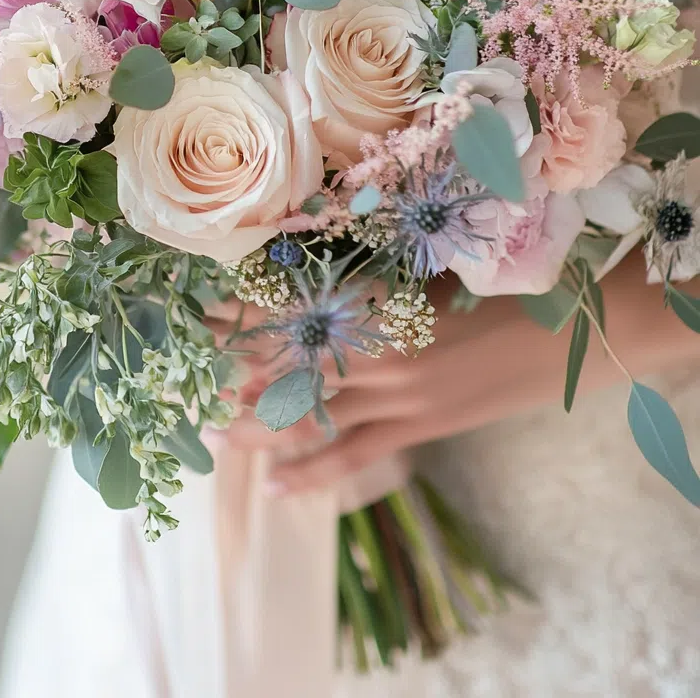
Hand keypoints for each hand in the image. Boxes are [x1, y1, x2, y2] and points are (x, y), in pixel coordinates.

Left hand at [211, 256, 699, 496]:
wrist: (576, 328)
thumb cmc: (507, 282)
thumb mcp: (435, 268)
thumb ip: (377, 278)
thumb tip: (319, 272)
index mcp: (384, 303)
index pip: (296, 308)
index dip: (245, 310)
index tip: (200, 305)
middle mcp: (383, 352)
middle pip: (291, 361)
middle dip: (233, 363)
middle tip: (179, 366)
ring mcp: (401, 397)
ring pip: (314, 412)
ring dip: (257, 421)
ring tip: (208, 428)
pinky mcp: (422, 427)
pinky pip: (357, 454)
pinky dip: (315, 471)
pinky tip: (275, 487)